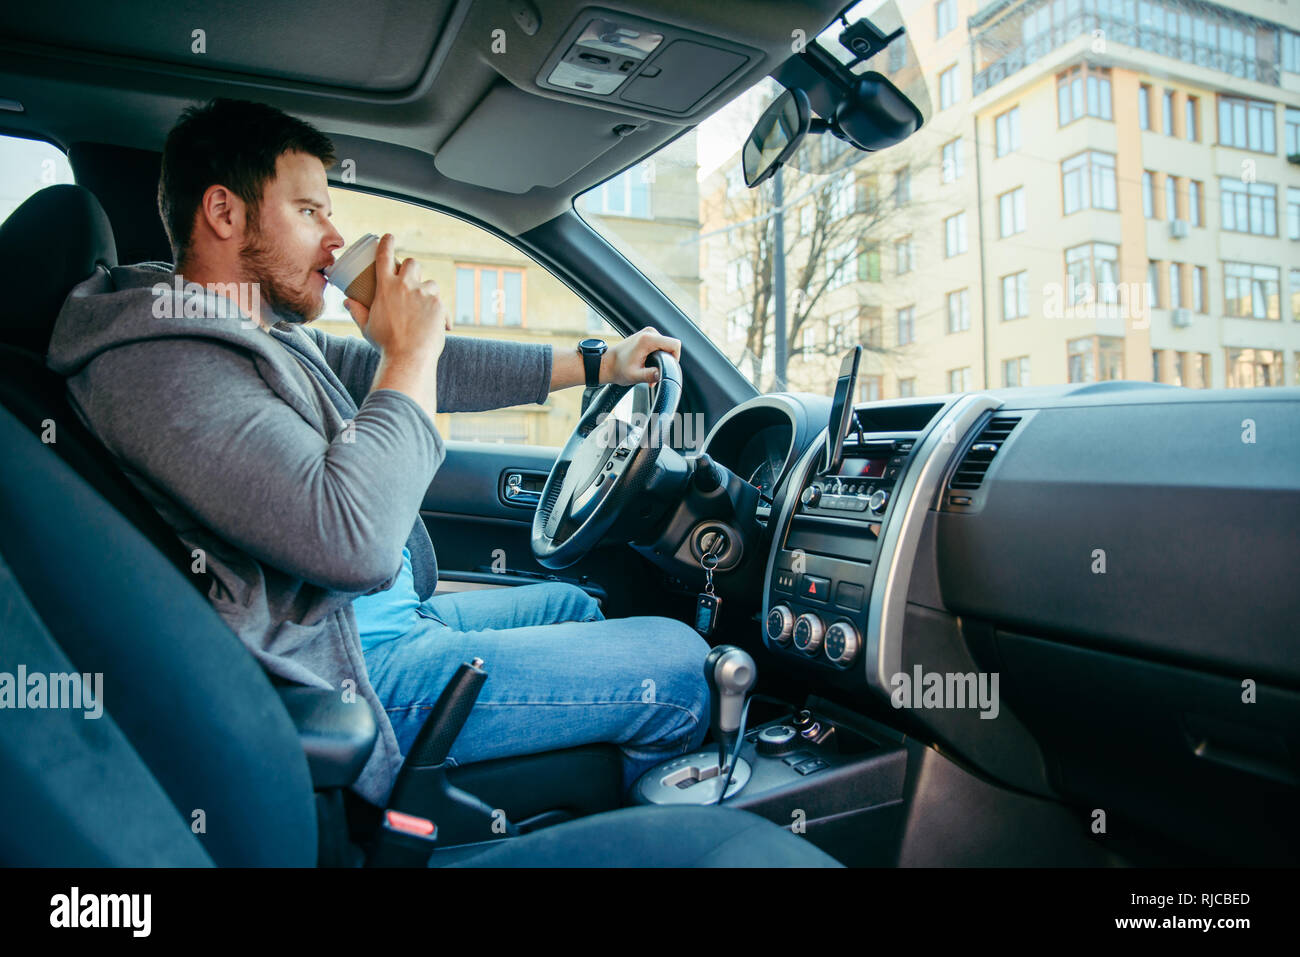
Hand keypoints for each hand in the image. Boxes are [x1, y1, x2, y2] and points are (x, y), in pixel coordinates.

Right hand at [342, 233, 450, 361]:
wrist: (408, 358)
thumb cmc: (386, 344)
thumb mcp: (367, 326)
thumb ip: (357, 311)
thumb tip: (346, 302)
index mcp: (385, 287)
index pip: (384, 256)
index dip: (387, 243)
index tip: (389, 237)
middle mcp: (406, 285)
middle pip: (412, 263)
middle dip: (412, 268)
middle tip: (411, 281)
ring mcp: (424, 294)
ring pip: (430, 283)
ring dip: (428, 292)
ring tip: (424, 310)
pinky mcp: (439, 305)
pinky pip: (442, 303)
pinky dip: (441, 314)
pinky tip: (440, 326)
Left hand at [605, 327, 681, 386]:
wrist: (607, 364)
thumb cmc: (618, 369)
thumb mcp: (634, 376)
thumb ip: (649, 375)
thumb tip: (661, 375)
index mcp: (647, 339)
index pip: (675, 345)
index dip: (675, 358)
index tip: (667, 367)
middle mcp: (649, 332)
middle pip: (672, 346)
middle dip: (667, 360)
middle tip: (655, 371)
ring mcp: (648, 333)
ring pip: (667, 346)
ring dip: (662, 359)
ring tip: (650, 368)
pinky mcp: (647, 336)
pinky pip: (661, 345)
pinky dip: (658, 355)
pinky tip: (649, 364)